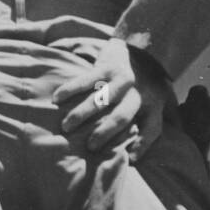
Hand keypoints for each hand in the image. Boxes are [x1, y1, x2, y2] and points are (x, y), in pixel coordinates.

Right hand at [53, 38, 167, 158]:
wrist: (138, 49)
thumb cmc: (140, 90)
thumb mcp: (151, 107)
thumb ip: (145, 130)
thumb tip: (133, 159)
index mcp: (152, 105)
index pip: (152, 127)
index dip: (143, 144)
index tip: (131, 159)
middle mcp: (138, 92)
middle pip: (122, 116)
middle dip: (105, 132)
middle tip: (90, 146)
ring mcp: (122, 78)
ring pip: (100, 99)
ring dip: (82, 113)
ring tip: (65, 126)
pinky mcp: (106, 66)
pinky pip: (86, 80)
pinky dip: (70, 89)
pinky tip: (57, 98)